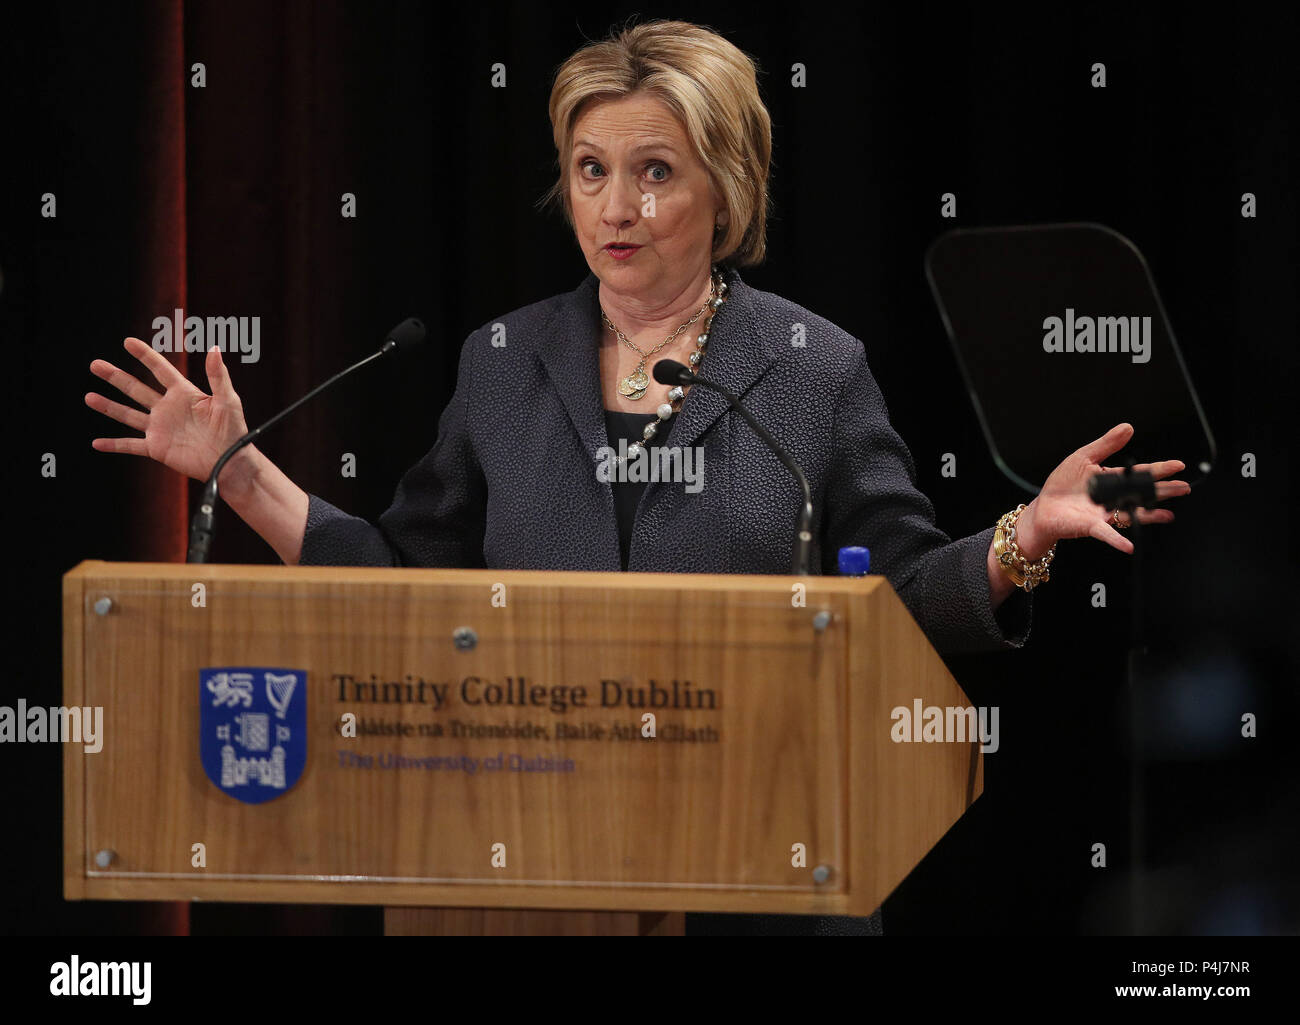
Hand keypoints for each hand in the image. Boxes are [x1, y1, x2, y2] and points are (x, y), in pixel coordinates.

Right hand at [86, 340, 251, 484]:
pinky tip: (97, 443)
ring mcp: (160, 428)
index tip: (128, 342)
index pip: (160, 370)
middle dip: (116, 377)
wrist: (231, 462)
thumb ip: (218, 375)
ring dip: (109, 406)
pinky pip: (131, 445)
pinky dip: (114, 445)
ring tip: (89, 396)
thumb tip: (214, 347)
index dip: (145, 356)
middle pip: (136, 388)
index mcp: (184, 394)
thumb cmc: (234, 430)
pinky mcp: (157, 448)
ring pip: (128, 414)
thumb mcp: (228, 400)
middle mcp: (168, 408)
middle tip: (95, 365)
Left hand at [1016, 423, 1189, 556]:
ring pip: (1132, 515)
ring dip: (1151, 515)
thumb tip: (1128, 427)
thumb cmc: (1062, 483)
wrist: (1043, 506)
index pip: (1139, 473)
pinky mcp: (1091, 526)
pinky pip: (1106, 534)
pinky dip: (1117, 540)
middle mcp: (1113, 498)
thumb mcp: (1083, 457)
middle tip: (1184, 488)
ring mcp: (1104, 514)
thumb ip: (1106, 444)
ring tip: (1168, 514)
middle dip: (1163, 491)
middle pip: (1142, 494)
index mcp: (1112, 480)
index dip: (1159, 469)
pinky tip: (1129, 546)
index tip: (1178, 466)